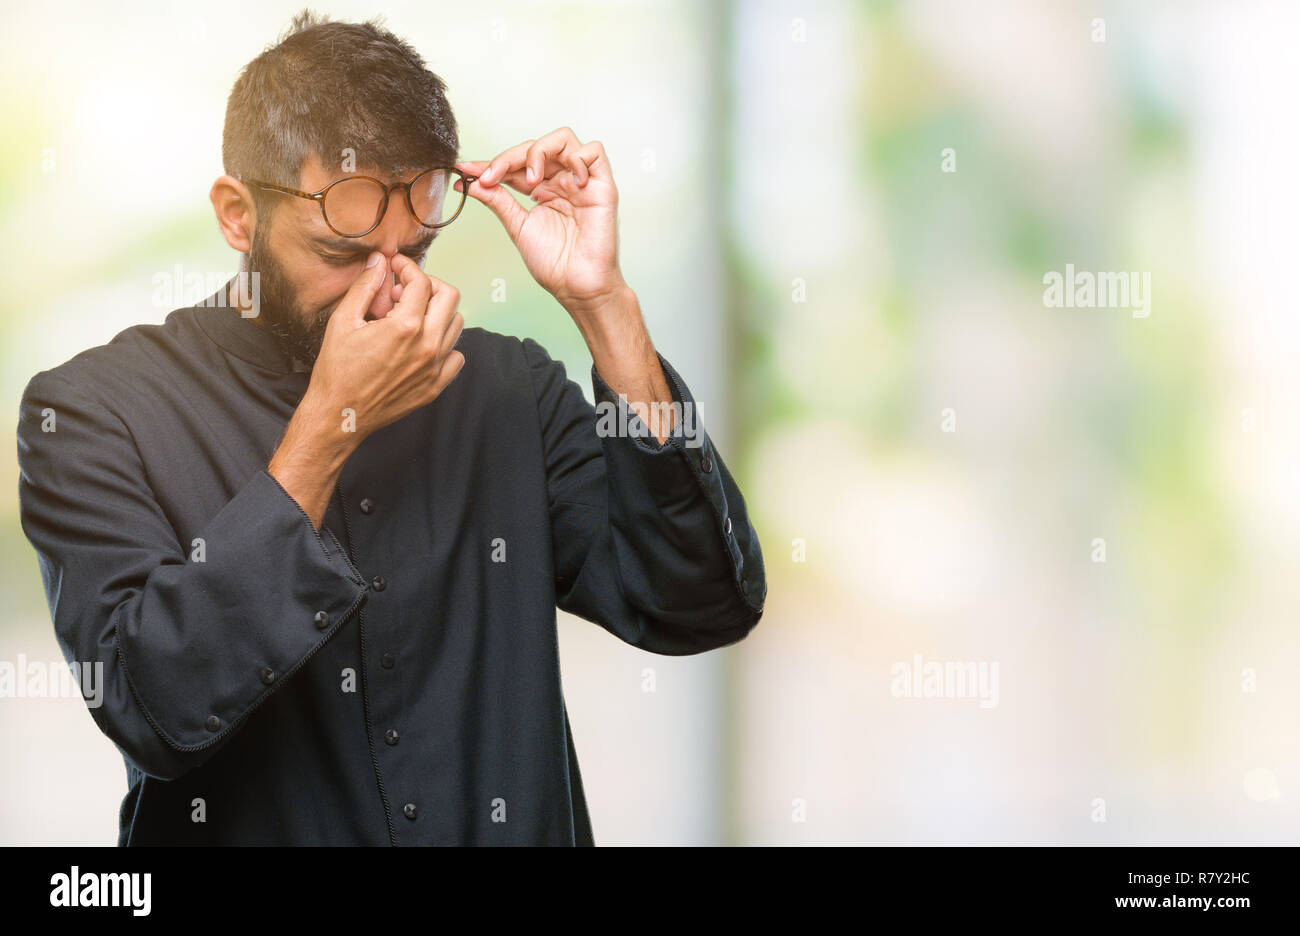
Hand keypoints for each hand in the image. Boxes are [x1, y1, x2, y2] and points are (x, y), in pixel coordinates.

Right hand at [268, 253, 463, 525]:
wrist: (340, 414)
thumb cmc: (337, 369)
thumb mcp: (343, 320)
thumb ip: (365, 286)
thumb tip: (379, 261)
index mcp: (405, 327)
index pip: (421, 282)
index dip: (408, 268)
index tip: (396, 267)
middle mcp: (428, 346)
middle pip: (449, 297)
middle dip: (428, 285)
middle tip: (406, 289)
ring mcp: (435, 368)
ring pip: (456, 325)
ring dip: (437, 312)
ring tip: (411, 316)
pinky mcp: (435, 386)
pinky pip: (456, 356)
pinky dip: (444, 344)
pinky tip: (420, 343)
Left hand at [455, 127, 625, 316]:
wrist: (576, 286)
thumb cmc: (554, 264)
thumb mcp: (517, 226)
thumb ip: (498, 200)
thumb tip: (470, 182)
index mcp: (543, 190)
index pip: (516, 164)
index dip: (491, 163)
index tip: (465, 170)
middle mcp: (562, 182)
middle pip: (536, 146)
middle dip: (509, 158)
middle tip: (491, 177)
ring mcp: (582, 182)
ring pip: (563, 139)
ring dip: (540, 152)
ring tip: (530, 180)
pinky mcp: (602, 186)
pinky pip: (594, 152)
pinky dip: (577, 158)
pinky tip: (568, 182)